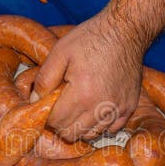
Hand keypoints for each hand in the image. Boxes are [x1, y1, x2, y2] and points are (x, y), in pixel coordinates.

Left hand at [33, 14, 143, 141]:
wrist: (126, 30)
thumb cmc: (91, 38)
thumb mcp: (60, 52)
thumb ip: (45, 79)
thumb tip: (34, 100)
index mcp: (82, 94)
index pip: (57, 122)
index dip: (47, 116)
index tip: (47, 105)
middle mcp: (101, 106)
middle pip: (73, 133)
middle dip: (61, 125)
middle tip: (58, 108)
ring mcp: (118, 108)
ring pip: (91, 134)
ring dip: (79, 126)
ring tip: (76, 108)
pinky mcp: (129, 106)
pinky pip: (112, 129)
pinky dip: (100, 125)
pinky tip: (94, 110)